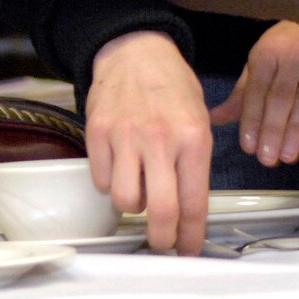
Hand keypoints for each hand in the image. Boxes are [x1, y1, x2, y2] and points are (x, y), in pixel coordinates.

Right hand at [85, 31, 211, 252]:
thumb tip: (191, 210)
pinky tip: (121, 169)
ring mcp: (126, 136)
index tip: (188, 249)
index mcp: (193, 137)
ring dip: (133, 206)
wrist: (136, 50)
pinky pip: (102, 181)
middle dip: (161, 239)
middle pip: (160, 212)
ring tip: (140, 191)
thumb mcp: (200, 118)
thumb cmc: (171, 86)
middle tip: (162, 242)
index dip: (191, 236)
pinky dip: (111, 184)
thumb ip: (195, 162)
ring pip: (125, 201)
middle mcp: (160, 139)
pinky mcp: (98, 133)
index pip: (194, 203)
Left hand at [211, 21, 298, 166]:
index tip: (248, 148)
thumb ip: (243, 94)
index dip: (251, 120)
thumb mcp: (264, 64)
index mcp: (269, 49)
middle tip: (266, 160)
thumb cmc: (293, 52)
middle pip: (280, 99)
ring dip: (294, 135)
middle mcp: (294, 53)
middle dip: (272, 132)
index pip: (257, 90)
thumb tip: (214, 118)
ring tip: (286, 157)